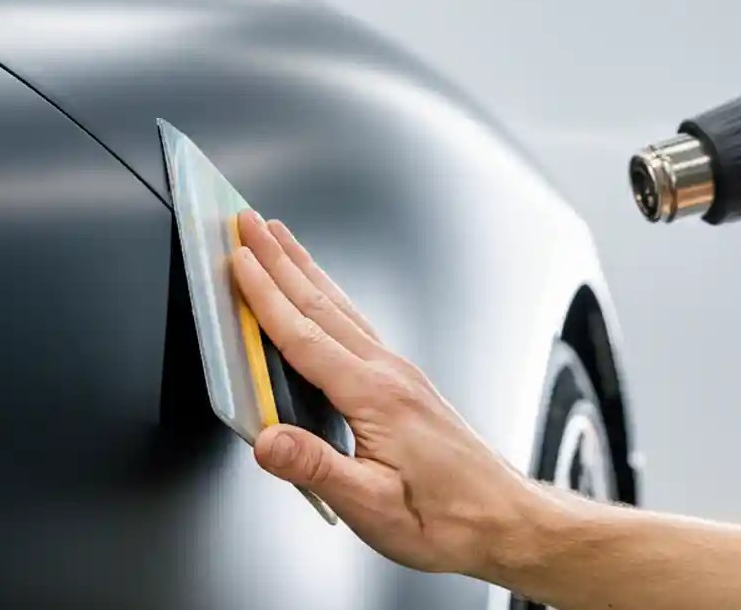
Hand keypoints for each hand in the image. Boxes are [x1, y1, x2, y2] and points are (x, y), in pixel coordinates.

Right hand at [230, 210, 576, 582]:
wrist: (504, 521)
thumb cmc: (445, 519)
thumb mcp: (373, 507)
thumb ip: (316, 469)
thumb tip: (266, 441)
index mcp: (375, 397)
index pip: (304, 336)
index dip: (264, 296)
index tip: (236, 259)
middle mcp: (388, 374)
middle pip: (320, 303)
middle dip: (278, 259)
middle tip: (246, 220)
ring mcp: (399, 373)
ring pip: (340, 306)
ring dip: (303, 267)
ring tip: (279, 236)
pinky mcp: (404, 383)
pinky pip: (355, 323)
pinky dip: (327, 295)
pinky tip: (321, 292)